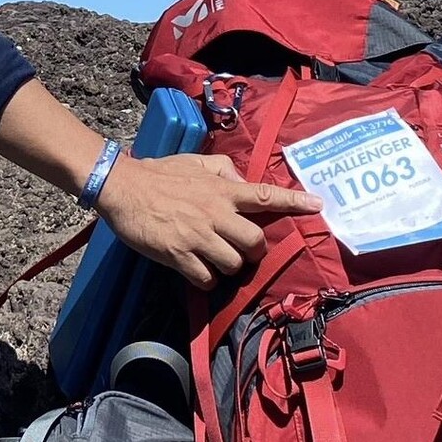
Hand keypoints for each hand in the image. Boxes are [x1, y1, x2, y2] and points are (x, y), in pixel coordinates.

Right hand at [96, 151, 320, 287]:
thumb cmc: (160, 173)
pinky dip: (206, 280)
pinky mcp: (179, 255)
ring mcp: (198, 236)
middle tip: (240, 250)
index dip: (295, 201)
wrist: (123, 187)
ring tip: (213, 259)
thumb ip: (224, 169)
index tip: (318, 206)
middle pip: (255, 242)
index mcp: (222, 190)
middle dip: (253, 252)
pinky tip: (197, 270)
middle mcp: (216, 213)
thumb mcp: (197, 162)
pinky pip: (207, 279)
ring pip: (233, 264)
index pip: (266, 195)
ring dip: (228, 267)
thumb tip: (242, 180)